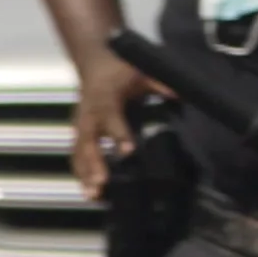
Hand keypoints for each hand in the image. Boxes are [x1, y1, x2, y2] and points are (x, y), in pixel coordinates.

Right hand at [69, 54, 168, 202]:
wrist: (93, 61)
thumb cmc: (120, 68)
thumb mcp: (141, 70)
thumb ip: (160, 83)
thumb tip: (180, 93)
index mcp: (104, 96)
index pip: (110, 117)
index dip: (118, 134)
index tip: (128, 152)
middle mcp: (88, 113)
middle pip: (87, 141)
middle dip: (93, 162)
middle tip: (102, 183)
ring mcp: (80, 124)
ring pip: (78, 151)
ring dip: (84, 173)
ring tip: (92, 195)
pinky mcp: (78, 132)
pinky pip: (76, 154)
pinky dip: (80, 173)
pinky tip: (87, 191)